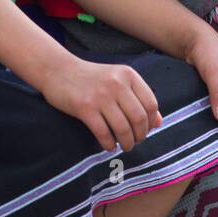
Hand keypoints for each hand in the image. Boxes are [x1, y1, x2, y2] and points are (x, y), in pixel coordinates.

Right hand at [39, 55, 162, 153]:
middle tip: (135, 142)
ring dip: (126, 142)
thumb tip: (159, 122)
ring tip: (124, 146)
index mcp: (128, 75)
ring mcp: (100, 96)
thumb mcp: (118, 80)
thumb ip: (139, 98)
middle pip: (139, 118)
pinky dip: (108, 144)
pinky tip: (108, 146)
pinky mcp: (85, 108)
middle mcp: (116, 84)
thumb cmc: (91, 78)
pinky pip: (103, 133)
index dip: (151, 122)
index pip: (151, 104)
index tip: (145, 130)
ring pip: (123, 128)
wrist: (58, 70)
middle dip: (140, 136)